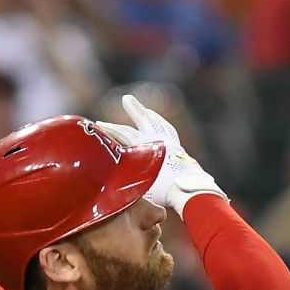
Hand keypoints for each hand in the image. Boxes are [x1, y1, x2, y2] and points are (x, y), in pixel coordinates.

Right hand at [95, 95, 224, 215]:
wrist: (191, 191)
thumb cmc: (163, 191)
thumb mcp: (136, 186)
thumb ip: (122, 179)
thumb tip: (104, 184)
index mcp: (147, 146)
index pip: (124, 133)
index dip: (110, 128)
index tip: (98, 124)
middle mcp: (160, 141)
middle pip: (146, 120)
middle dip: (134, 109)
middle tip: (127, 98)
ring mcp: (173, 145)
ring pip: (161, 124)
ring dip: (151, 116)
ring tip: (146, 111)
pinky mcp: (182, 154)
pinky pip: (170, 133)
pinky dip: (163, 128)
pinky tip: (162, 131)